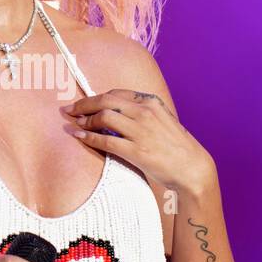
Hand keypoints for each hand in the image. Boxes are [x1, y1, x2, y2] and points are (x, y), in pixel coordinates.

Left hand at [61, 88, 215, 196]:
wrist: (192, 168)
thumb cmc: (175, 146)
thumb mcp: (161, 121)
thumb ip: (141, 114)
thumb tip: (115, 113)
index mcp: (151, 102)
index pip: (116, 94)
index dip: (95, 97)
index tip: (83, 103)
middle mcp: (145, 112)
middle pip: (105, 101)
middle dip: (83, 104)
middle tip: (69, 110)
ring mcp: (141, 131)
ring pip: (103, 117)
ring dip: (84, 120)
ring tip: (75, 125)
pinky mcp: (137, 151)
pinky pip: (105, 140)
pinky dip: (88, 137)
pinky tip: (79, 136)